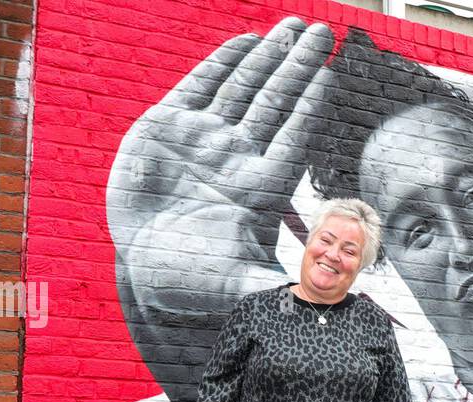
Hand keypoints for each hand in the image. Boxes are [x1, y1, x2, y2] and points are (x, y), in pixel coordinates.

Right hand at [106, 16, 337, 401]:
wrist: (142, 267)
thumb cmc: (194, 282)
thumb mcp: (239, 287)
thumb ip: (279, 291)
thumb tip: (329, 303)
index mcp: (258, 190)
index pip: (293, 140)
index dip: (310, 108)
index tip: (330, 77)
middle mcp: (237, 158)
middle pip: (275, 104)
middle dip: (298, 67)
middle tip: (322, 33)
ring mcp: (204, 140)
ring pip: (243, 89)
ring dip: (267, 58)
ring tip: (292, 27)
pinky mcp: (167, 127)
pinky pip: (200, 87)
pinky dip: (222, 64)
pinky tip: (247, 42)